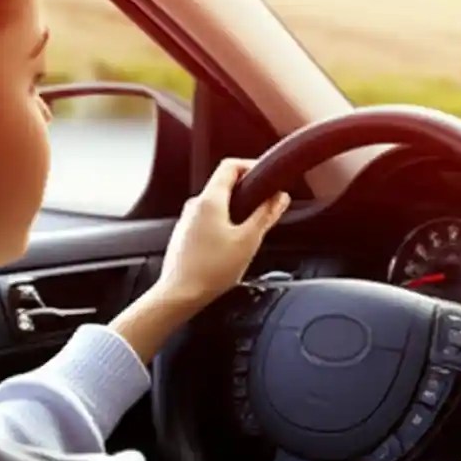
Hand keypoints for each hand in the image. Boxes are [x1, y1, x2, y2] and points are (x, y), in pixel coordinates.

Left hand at [156, 158, 289, 306]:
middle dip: (248, 192)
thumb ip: (266, 215)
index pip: (230, 166)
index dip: (252, 166)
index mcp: (210, 200)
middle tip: (266, 207)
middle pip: (225, 185)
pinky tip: (233, 245)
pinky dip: (225, 224)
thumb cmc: (210, 270)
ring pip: (218, 204)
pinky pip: (208, 220)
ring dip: (237, 210)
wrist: (180, 295)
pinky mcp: (186, 235)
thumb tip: (280, 197)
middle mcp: (195, 205)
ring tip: (252, 230)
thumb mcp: (248, 241)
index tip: (267, 178)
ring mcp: (188, 220)